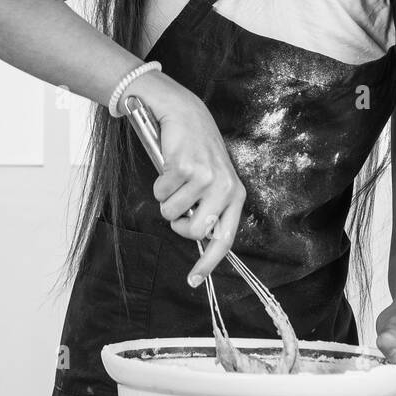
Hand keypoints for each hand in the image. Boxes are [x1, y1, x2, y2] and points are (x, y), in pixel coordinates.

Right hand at [140, 80, 246, 284]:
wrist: (186, 115)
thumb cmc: (197, 152)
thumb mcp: (213, 181)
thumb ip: (210, 209)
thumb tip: (199, 239)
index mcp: (235, 195)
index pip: (224, 239)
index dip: (208, 263)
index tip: (194, 280)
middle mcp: (225, 188)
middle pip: (193, 231)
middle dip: (177, 223)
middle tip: (177, 204)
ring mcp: (206, 177)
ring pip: (171, 212)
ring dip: (166, 198)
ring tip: (175, 178)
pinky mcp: (186, 167)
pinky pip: (161, 192)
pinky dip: (159, 183)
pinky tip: (169, 165)